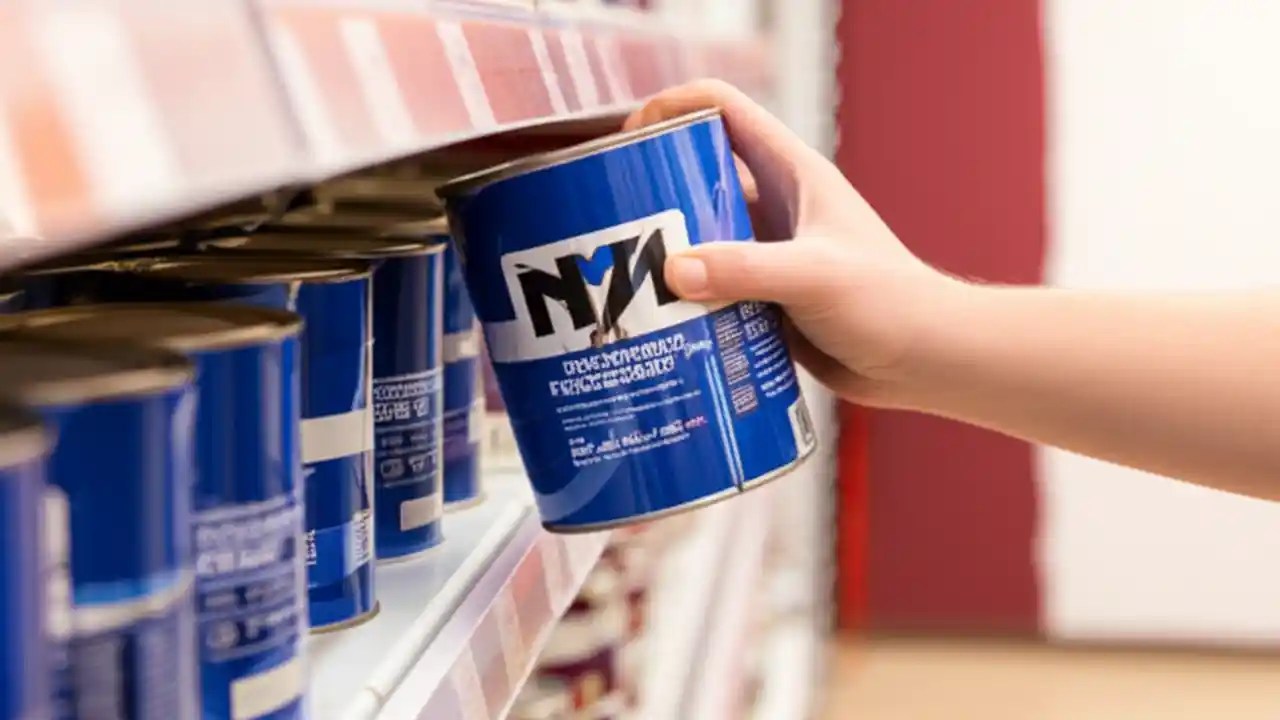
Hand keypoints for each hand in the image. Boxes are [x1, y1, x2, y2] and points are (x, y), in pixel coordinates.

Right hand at [624, 80, 956, 406]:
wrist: (924, 361)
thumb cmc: (889, 302)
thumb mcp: (815, 275)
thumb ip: (747, 270)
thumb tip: (674, 271)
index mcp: (791, 173)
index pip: (722, 109)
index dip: (670, 109)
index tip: (625, 142)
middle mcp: (775, 205)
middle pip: (696, 176)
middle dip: (651, 192)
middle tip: (605, 225)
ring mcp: (767, 252)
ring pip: (698, 239)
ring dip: (662, 256)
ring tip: (618, 282)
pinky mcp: (764, 298)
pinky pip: (710, 289)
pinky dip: (681, 301)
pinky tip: (653, 325)